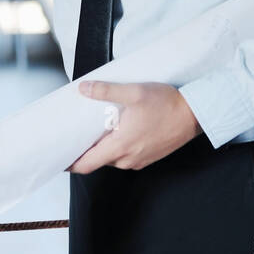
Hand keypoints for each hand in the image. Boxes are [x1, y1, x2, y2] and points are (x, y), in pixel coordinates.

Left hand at [69, 81, 202, 173]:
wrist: (194, 115)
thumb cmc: (166, 104)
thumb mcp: (134, 92)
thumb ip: (106, 91)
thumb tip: (83, 89)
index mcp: (120, 146)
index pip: (87, 165)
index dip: (70, 164)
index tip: (59, 158)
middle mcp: (128, 159)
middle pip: (98, 161)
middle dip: (86, 151)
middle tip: (75, 137)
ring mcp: (139, 160)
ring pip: (113, 159)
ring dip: (104, 148)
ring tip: (97, 131)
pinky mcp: (149, 157)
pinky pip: (126, 157)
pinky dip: (118, 148)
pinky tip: (119, 132)